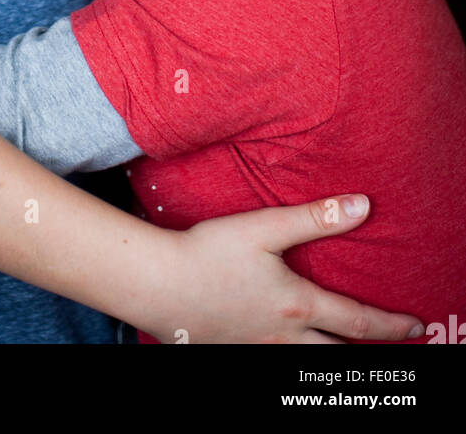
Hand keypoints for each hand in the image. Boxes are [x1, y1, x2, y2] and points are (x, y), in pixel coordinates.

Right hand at [146, 194, 422, 343]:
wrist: (158, 286)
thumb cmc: (209, 253)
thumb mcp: (264, 228)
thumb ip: (314, 218)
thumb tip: (363, 206)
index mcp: (297, 305)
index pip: (358, 321)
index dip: (392, 325)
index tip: (416, 326)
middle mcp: (285, 337)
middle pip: (340, 356)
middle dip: (371, 354)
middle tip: (395, 350)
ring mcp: (260, 350)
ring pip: (310, 367)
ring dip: (336, 361)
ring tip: (351, 354)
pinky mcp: (236, 353)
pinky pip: (278, 365)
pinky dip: (300, 364)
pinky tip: (294, 351)